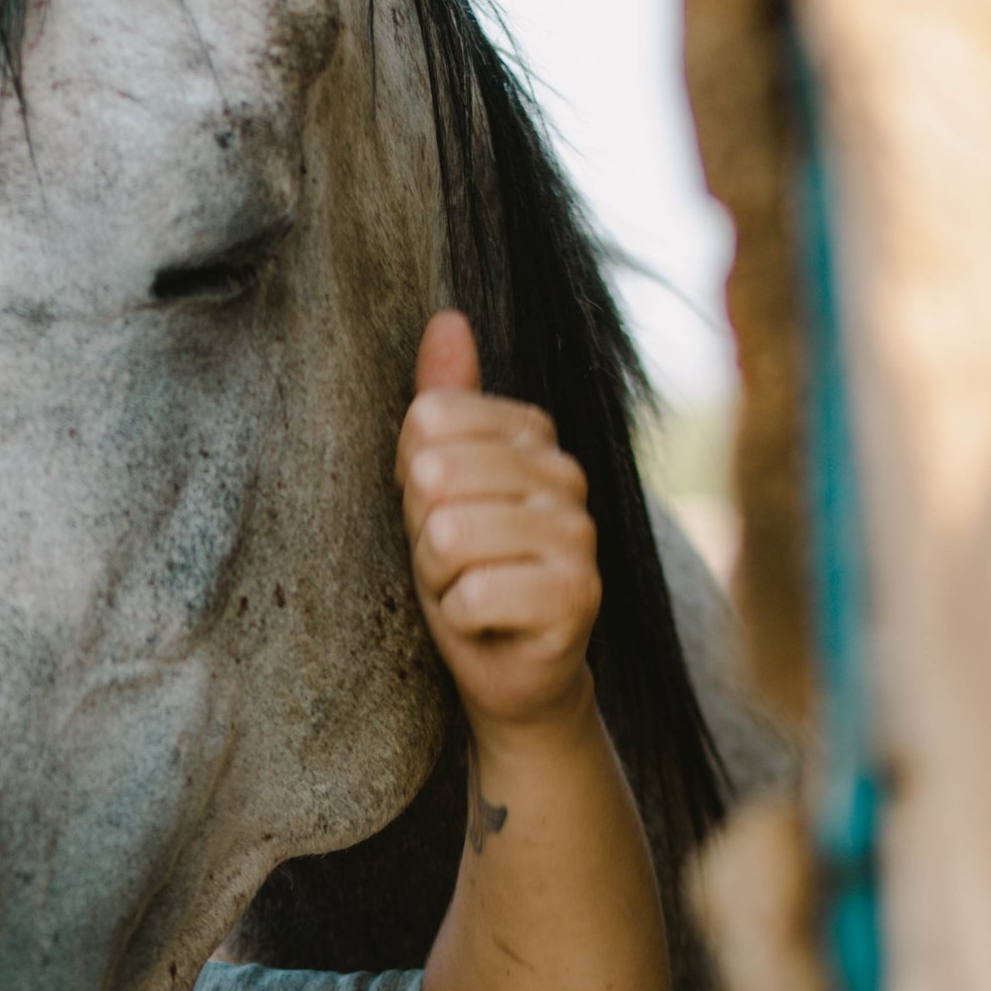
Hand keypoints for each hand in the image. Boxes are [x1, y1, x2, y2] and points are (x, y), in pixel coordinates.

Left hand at [395, 309, 599, 736]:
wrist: (513, 670)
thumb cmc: (469, 572)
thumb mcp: (438, 487)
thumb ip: (443, 406)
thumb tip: (446, 320)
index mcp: (533, 435)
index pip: (429, 421)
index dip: (412, 482)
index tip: (439, 516)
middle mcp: (566, 474)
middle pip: (435, 476)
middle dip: (422, 534)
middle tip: (451, 563)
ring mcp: (579, 533)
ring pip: (450, 536)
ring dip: (439, 580)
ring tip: (466, 590)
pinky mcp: (579, 594)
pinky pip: (475, 594)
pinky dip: (461, 620)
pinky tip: (488, 624)